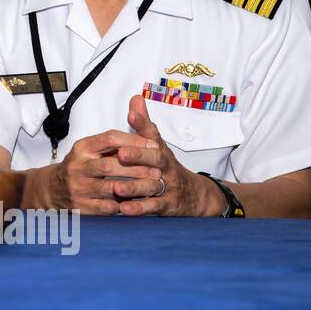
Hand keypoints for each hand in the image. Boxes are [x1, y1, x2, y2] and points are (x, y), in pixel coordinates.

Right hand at [36, 128, 162, 214]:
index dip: (134, 141)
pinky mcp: (80, 206)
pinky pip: (106, 207)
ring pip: (111, 188)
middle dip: (138, 169)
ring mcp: (77, 187)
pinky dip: (123, 206)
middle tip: (157, 171)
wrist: (52, 188)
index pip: (110, 138)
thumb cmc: (79, 166)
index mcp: (82, 148)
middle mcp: (77, 166)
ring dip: (134, 189)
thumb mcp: (91, 148)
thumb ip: (114, 138)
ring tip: (152, 188)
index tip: (153, 146)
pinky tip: (135, 203)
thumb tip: (136, 109)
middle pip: (111, 165)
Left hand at [115, 95, 222, 216]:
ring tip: (117, 188)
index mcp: (160, 152)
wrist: (193, 194)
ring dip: (133, 188)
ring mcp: (165, 188)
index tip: (129, 122)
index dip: (141, 132)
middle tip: (121, 155)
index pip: (152, 141)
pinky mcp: (165, 206)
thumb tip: (135, 99)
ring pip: (150, 187)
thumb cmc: (166, 165)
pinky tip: (124, 210)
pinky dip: (139, 209)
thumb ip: (144, 124)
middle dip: (138, 158)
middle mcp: (164, 169)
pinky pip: (152, 208)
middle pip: (154, 162)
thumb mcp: (157, 144)